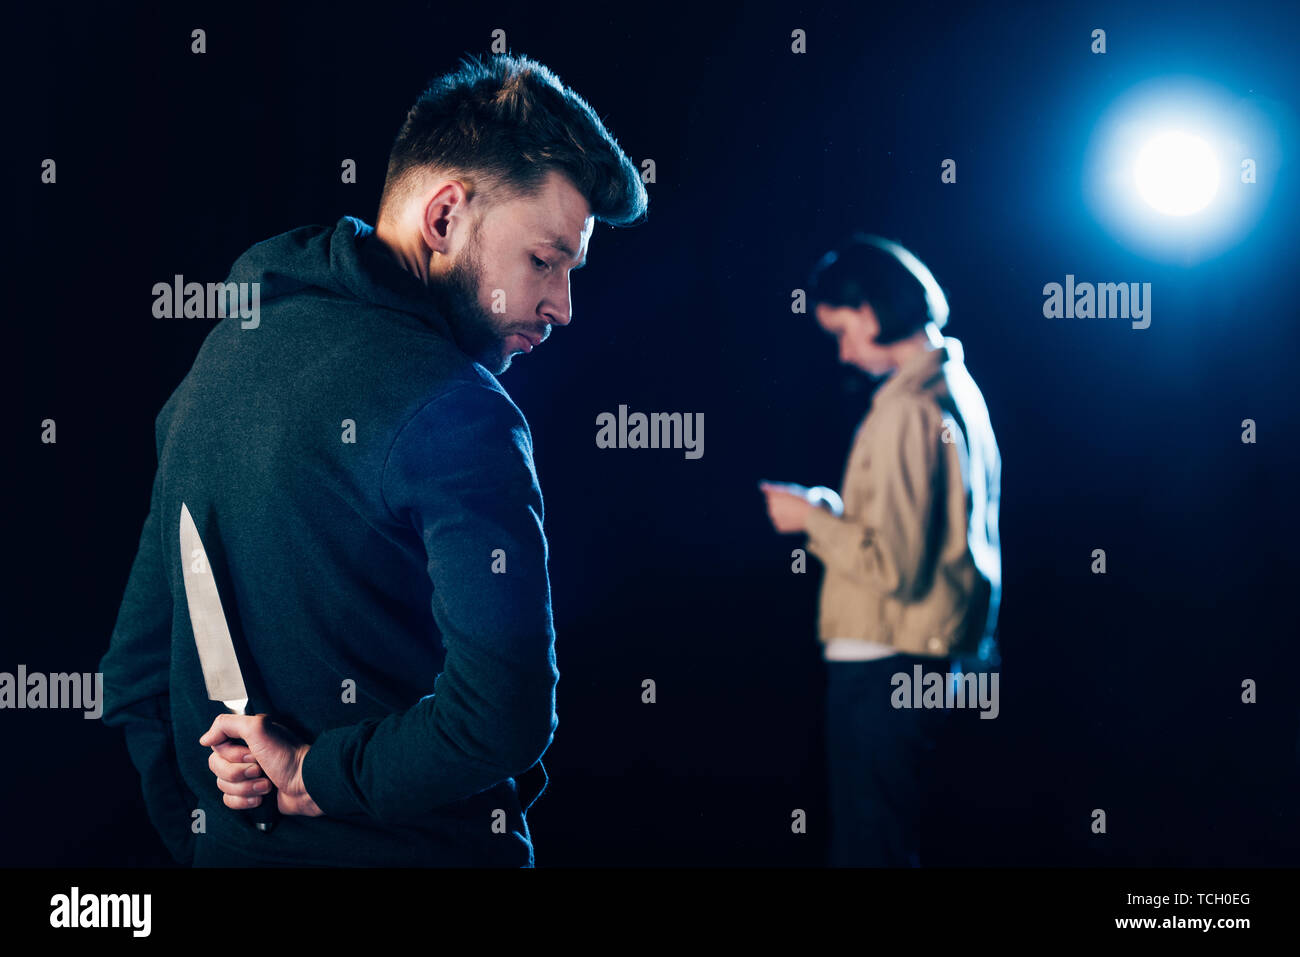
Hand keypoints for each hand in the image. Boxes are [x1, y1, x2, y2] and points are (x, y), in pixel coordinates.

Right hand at [199, 713, 323, 817]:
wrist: (307, 785)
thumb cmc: (287, 756)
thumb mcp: (258, 728)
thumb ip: (227, 724)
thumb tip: (205, 739)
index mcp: (247, 736)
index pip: (217, 745)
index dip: (230, 753)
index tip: (251, 753)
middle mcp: (246, 754)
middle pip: (216, 766)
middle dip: (238, 773)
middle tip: (260, 769)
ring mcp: (248, 775)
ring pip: (223, 785)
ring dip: (246, 787)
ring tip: (267, 784)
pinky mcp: (251, 794)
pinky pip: (230, 801)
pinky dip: (245, 801)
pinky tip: (262, 797)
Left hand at [759, 481, 814, 532]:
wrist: (815, 515)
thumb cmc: (804, 499)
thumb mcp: (789, 489)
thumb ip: (773, 488)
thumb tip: (761, 486)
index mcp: (774, 495)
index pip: (770, 493)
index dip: (782, 494)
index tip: (791, 496)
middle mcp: (771, 506)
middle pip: (772, 504)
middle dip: (780, 503)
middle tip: (794, 504)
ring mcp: (775, 518)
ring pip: (775, 514)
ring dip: (782, 512)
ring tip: (795, 511)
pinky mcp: (779, 527)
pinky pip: (779, 522)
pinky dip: (786, 521)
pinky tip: (795, 518)